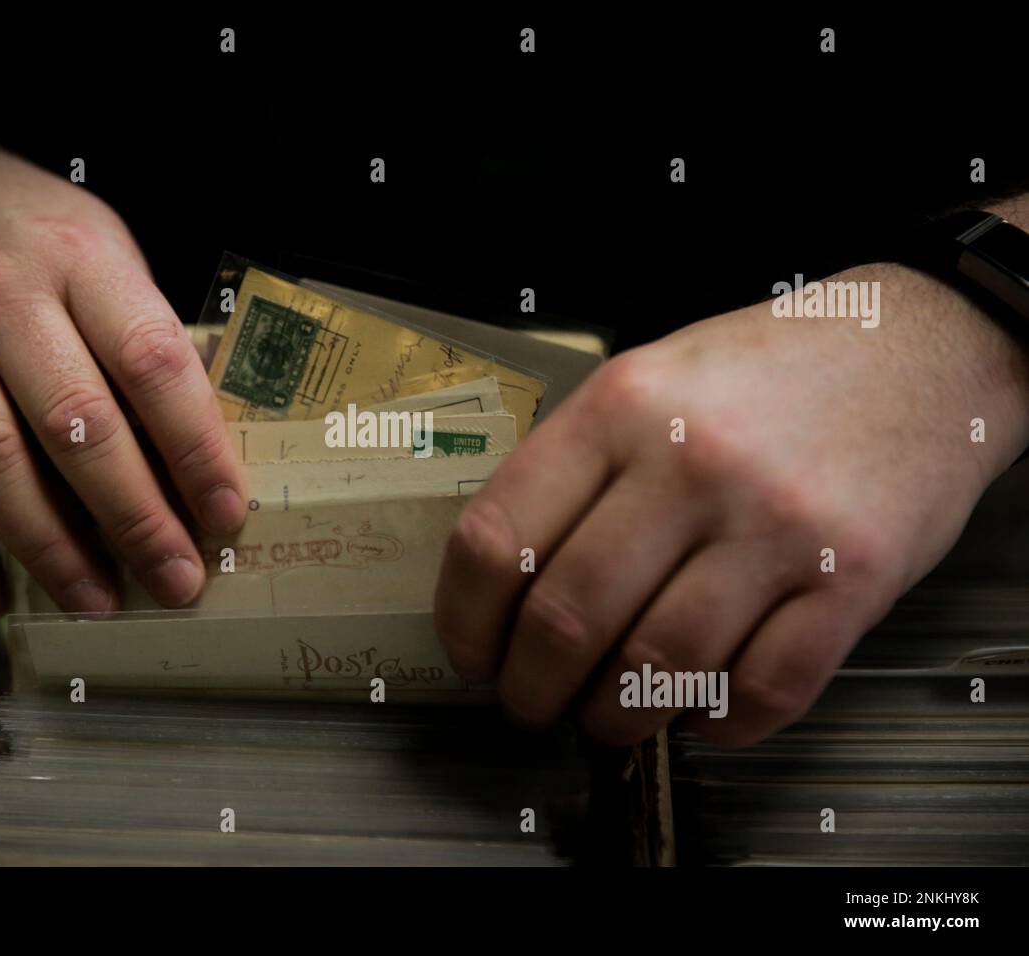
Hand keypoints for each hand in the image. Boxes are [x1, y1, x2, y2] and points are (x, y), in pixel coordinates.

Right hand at [0, 134, 245, 618]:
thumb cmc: (30, 233)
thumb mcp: (105, 250)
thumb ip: (146, 336)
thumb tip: (203, 452)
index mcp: (81, 258)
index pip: (150, 359)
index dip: (193, 444)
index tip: (226, 513)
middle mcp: (1, 294)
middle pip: (73, 420)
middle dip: (133, 514)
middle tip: (176, 580)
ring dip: (47, 543)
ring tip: (97, 600)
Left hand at [435, 262, 1028, 744]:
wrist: (916, 350)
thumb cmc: (765, 374)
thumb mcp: (647, 380)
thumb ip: (575, 468)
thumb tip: (506, 585)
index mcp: (619, 408)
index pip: (498, 539)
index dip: (465, 622)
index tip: (474, 656)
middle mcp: (690, 463)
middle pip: (568, 619)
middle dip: (531, 690)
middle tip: (531, 704)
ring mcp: (777, 524)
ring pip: (658, 669)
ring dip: (615, 719)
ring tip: (607, 719)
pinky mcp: (855, 578)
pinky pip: (763, 691)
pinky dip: (715, 725)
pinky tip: (697, 713)